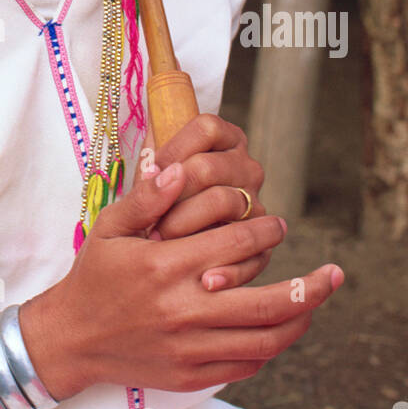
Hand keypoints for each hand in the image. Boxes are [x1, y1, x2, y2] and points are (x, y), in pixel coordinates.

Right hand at [19, 156, 344, 400]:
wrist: (72, 337)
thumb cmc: (94, 275)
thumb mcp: (110, 227)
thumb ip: (146, 198)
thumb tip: (176, 169)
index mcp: (164, 266)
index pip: (236, 244)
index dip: (265, 230)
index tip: (278, 223)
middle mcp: (183, 309)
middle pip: (267, 302)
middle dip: (309, 286)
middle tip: (331, 272)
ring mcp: (190, 347)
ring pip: (265, 339)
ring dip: (300, 319)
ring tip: (316, 301)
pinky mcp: (191, 374)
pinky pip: (246, 364)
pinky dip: (271, 346)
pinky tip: (280, 328)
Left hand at [143, 114, 271, 288]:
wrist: (159, 254)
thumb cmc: (152, 205)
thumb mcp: (145, 183)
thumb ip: (147, 171)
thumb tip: (155, 169)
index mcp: (223, 140)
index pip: (205, 128)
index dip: (173, 150)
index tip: (147, 173)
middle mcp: (246, 168)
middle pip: (210, 168)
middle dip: (173, 195)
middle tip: (147, 217)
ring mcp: (257, 204)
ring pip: (226, 203)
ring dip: (189, 225)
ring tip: (161, 241)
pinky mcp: (262, 244)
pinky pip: (251, 251)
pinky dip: (227, 268)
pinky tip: (206, 280)